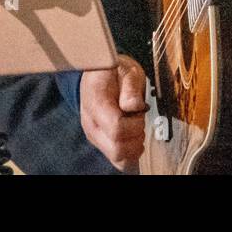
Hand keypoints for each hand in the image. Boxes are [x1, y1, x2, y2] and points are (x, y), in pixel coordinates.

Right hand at [79, 53, 147, 170]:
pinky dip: (130, 154)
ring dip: (134, 146)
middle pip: (117, 149)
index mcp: (96, 104)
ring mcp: (94, 136)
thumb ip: (131, 87)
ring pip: (118, 158)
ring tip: (135, 125)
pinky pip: (117, 161)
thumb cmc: (115, 72)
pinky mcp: (100, 143)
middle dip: (136, 137)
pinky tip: (134, 137)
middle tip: (139, 119)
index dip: (135, 124)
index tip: (140, 111)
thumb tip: (134, 106)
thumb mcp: (127, 70)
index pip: (116, 129)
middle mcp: (91, 125)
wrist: (99, 75)